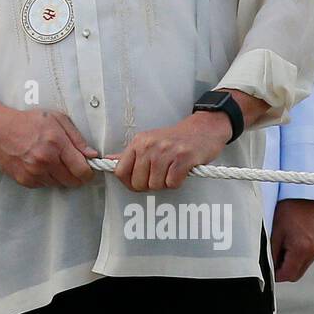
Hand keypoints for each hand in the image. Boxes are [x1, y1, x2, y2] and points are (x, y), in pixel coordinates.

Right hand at [0, 99, 97, 189]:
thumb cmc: (28, 122)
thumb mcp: (57, 119)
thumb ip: (77, 138)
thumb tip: (92, 155)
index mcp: (56, 143)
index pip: (82, 170)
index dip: (88, 172)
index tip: (88, 169)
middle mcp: (45, 160)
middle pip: (72, 181)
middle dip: (76, 175)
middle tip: (72, 166)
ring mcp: (34, 172)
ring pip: (59, 184)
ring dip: (60, 177)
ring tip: (53, 162)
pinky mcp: (25, 180)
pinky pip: (44, 185)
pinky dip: (46, 178)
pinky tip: (41, 165)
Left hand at [107, 111, 231, 191]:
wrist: (203, 128)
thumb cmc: (175, 138)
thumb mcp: (149, 141)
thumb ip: (130, 154)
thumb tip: (110, 162)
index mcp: (138, 142)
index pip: (120, 171)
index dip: (128, 183)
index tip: (138, 183)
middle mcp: (149, 146)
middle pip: (138, 182)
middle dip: (149, 185)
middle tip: (160, 176)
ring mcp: (166, 151)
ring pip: (155, 184)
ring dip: (164, 184)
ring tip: (171, 172)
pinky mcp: (183, 158)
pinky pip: (172, 183)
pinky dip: (177, 182)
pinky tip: (181, 172)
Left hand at [270, 199, 313, 281]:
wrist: (304, 196)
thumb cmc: (287, 211)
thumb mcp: (275, 233)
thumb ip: (272, 253)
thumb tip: (269, 268)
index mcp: (301, 250)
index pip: (287, 275)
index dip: (275, 276)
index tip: (266, 271)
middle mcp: (312, 252)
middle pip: (295, 275)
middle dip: (282, 272)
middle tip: (270, 261)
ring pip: (300, 268)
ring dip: (289, 265)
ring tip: (278, 250)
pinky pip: (304, 260)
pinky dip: (295, 258)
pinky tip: (286, 246)